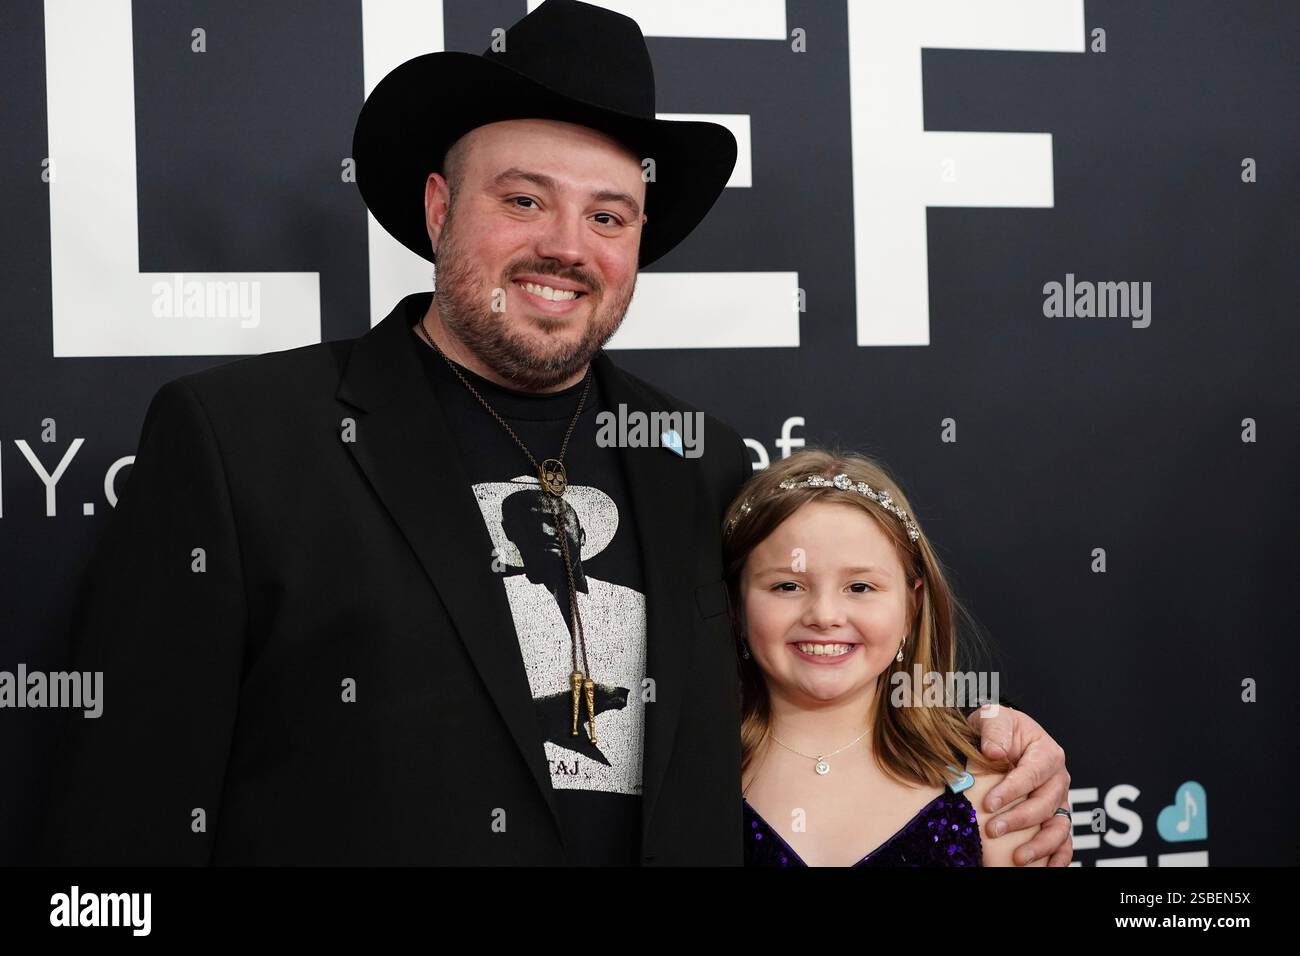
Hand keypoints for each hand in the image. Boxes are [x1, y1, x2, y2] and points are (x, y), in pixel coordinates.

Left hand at [967, 704, 1071, 865]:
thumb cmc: (998, 728)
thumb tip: (994, 753)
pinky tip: (1044, 868)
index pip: (1031, 775)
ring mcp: (1059, 800)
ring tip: (1018, 858)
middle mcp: (1058, 778)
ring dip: (1040, 846)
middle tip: (992, 830)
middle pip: (1045, 804)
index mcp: (1047, 753)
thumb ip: (995, 730)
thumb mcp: (993, 717)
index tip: (989, 804)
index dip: (1011, 791)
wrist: (1000, 738)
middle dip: (1019, 820)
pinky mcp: (1055, 817)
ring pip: (1058, 828)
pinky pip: (1063, 841)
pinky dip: (1057, 856)